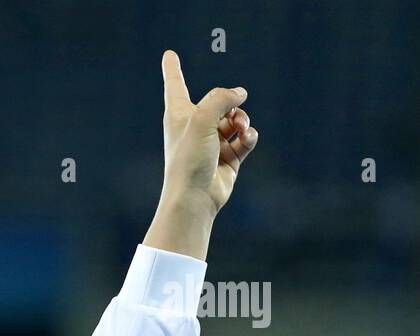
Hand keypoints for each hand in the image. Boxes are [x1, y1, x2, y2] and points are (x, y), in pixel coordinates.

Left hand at [159, 49, 259, 215]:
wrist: (195, 198)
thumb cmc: (189, 160)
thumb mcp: (201, 119)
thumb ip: (221, 98)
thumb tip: (241, 93)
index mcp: (178, 115)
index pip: (175, 85)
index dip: (173, 69)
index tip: (169, 54)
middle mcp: (194, 126)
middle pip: (218, 100)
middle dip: (230, 103)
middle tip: (229, 116)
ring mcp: (212, 142)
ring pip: (235, 118)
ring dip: (242, 120)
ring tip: (240, 129)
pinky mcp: (228, 156)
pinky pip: (246, 137)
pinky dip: (250, 136)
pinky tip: (247, 138)